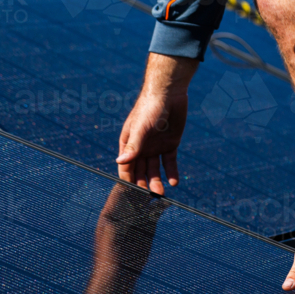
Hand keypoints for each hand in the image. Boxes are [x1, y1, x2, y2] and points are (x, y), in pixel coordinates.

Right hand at [117, 53, 198, 194]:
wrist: (169, 93)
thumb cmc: (149, 107)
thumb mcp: (141, 128)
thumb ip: (133, 147)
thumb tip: (120, 163)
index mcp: (129, 144)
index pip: (127, 168)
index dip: (128, 182)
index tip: (131, 197)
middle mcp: (141, 148)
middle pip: (141, 172)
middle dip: (143, 186)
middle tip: (148, 200)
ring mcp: (155, 147)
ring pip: (155, 170)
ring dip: (157, 182)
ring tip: (162, 195)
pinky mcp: (170, 144)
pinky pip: (170, 162)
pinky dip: (171, 172)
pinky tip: (174, 182)